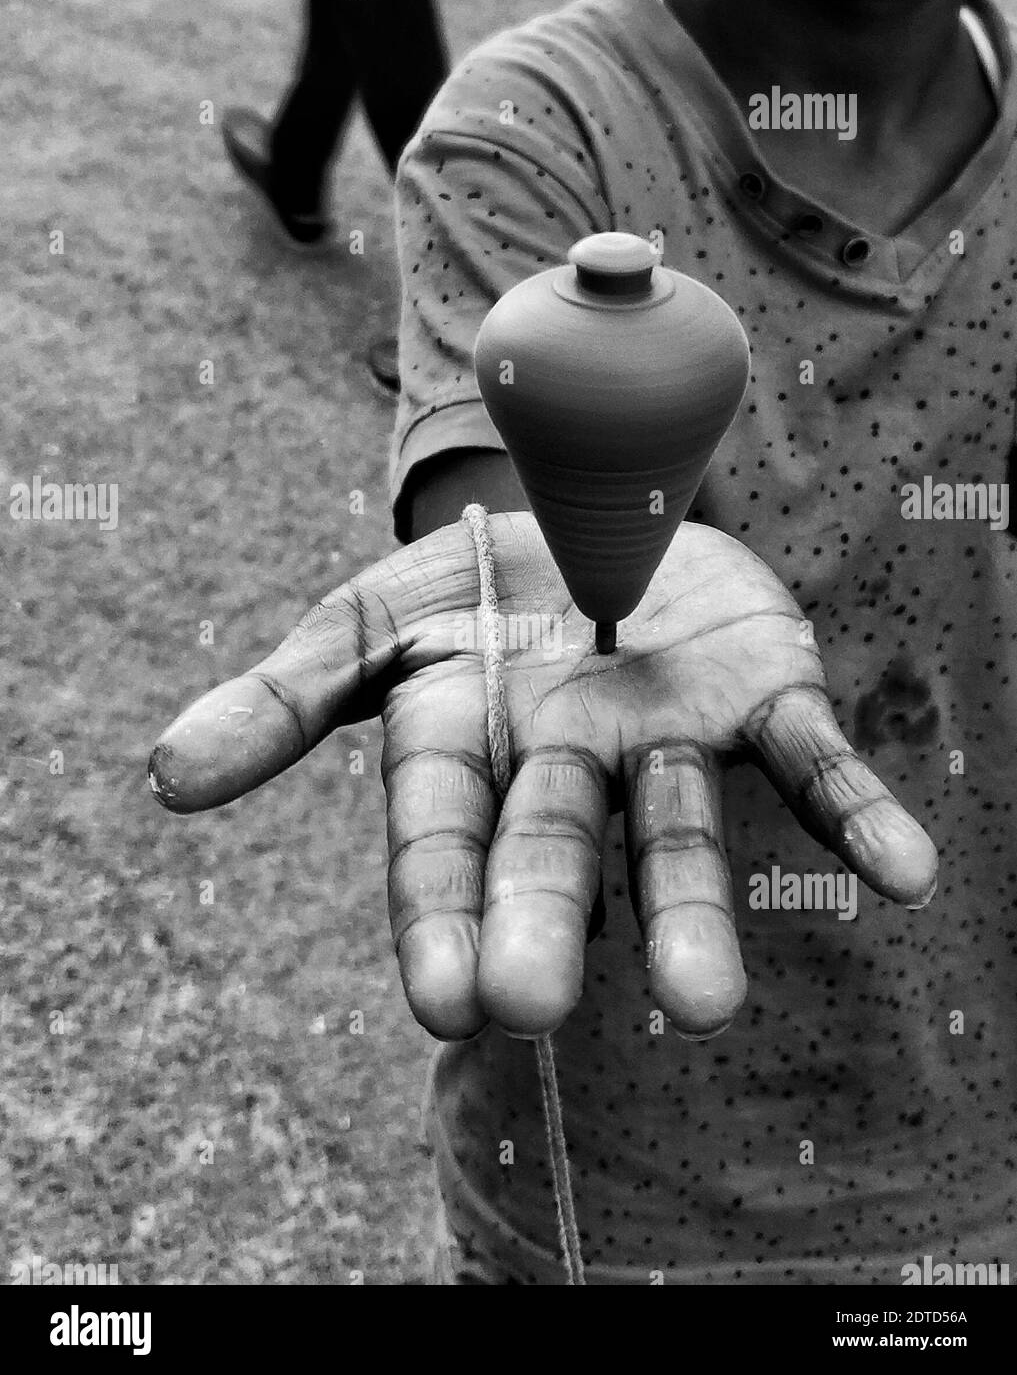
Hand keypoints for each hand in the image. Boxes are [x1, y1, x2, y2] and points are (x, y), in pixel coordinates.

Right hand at [149, 513, 936, 1041]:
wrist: (586, 507)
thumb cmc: (471, 587)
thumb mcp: (368, 621)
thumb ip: (282, 698)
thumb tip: (166, 780)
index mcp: (468, 753)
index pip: (441, 844)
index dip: (436, 914)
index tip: (441, 998)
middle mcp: (568, 767)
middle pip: (553, 850)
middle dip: (543, 921)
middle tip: (531, 1005)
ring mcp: (668, 740)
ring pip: (681, 834)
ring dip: (694, 914)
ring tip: (706, 1002)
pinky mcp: (762, 697)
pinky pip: (810, 760)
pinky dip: (854, 816)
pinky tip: (905, 876)